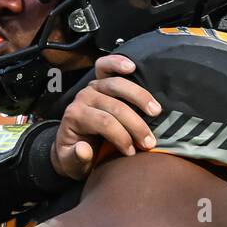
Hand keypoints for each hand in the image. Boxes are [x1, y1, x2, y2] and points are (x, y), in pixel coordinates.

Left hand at [53, 54, 161, 179]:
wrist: (70, 146)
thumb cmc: (74, 155)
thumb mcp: (71, 164)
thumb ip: (75, 158)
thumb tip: (83, 149)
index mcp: (75, 117)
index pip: (104, 123)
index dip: (121, 137)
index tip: (131, 153)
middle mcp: (83, 98)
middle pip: (115, 106)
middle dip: (136, 125)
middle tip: (149, 142)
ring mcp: (92, 87)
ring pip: (116, 85)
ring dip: (139, 97)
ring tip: (155, 111)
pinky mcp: (99, 81)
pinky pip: (105, 66)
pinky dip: (118, 63)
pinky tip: (132, 66)